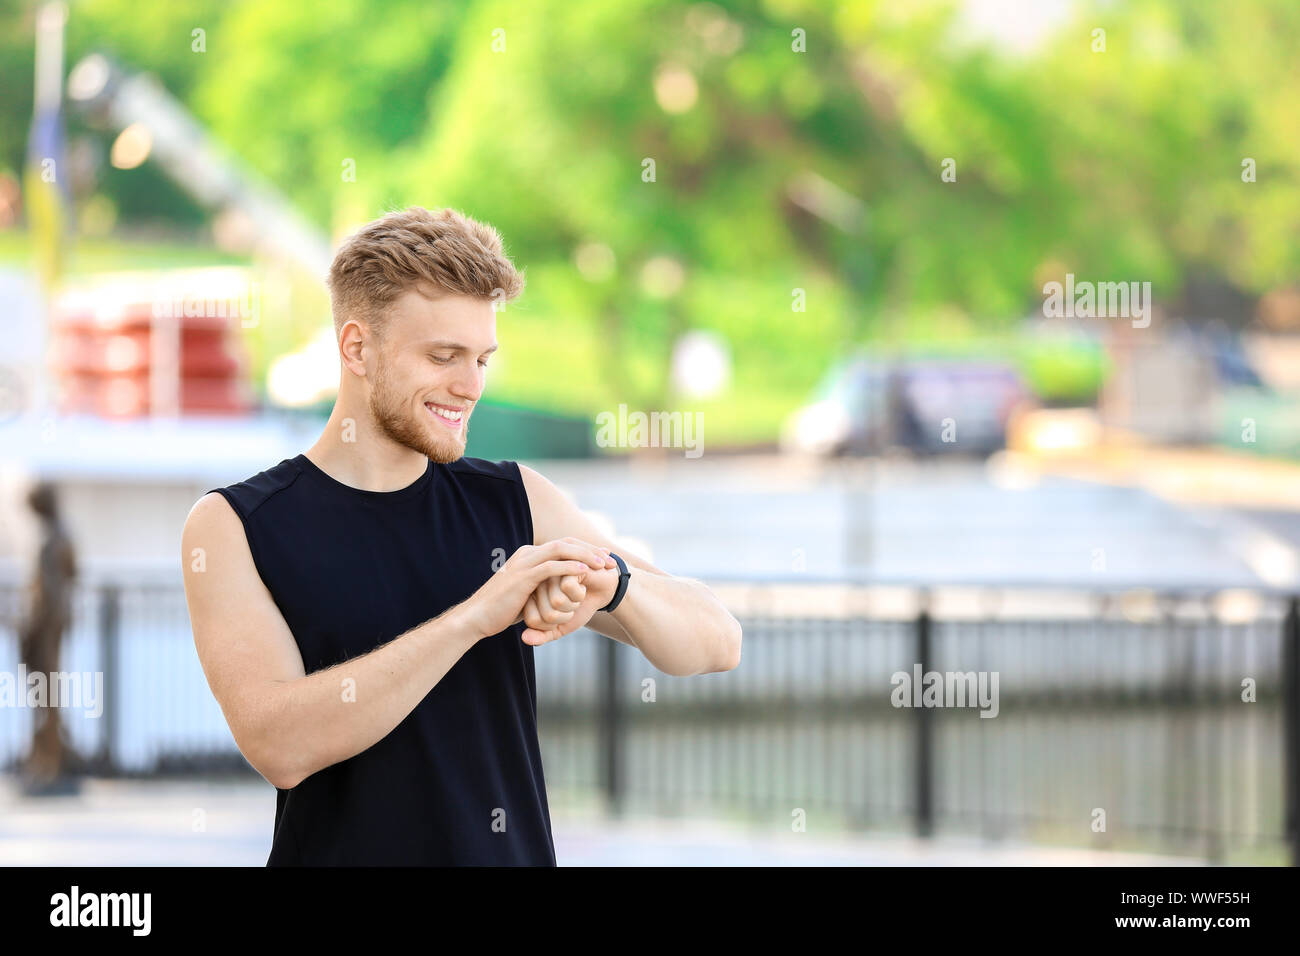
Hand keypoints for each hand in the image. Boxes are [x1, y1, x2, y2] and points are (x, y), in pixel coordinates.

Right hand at [457, 538, 612, 640]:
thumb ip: (538, 588)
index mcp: (528, 555)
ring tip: (602, 564)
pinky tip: (585, 572)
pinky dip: (569, 567)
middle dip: (589, 549)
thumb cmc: (500, 610)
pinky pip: (551, 566)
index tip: (603, 558)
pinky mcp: (523, 576)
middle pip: (565, 543)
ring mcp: (524, 563)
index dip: (584, 550)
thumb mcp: (524, 594)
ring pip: (560, 550)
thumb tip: (555, 592)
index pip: (562, 545)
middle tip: (610, 558)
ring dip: (584, 555)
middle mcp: (527, 554)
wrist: (477, 617)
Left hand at [521, 563, 619, 645]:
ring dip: (574, 603)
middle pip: (547, 614)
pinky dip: (580, 592)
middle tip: (572, 604)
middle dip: (567, 615)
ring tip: (576, 593)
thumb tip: (525, 639)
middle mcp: (536, 584)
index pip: (533, 621)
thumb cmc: (580, 607)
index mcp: (530, 598)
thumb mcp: (560, 627)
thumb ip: (542, 636)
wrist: (602, 591)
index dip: (553, 626)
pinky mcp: (563, 563)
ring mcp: (548, 572)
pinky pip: (567, 588)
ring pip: (557, 601)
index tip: (561, 616)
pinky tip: (582, 583)